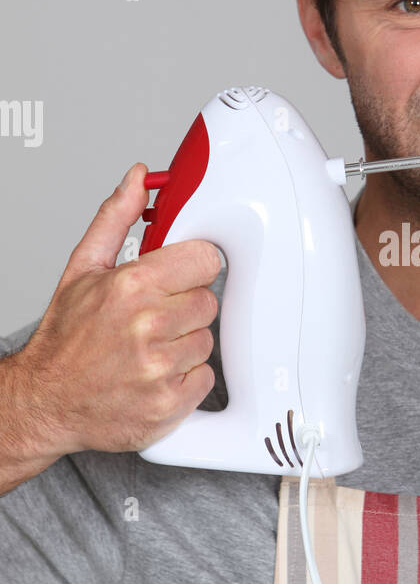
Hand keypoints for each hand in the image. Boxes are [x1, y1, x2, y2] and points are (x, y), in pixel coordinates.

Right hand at [15, 163, 221, 458]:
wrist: (46, 400)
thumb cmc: (66, 339)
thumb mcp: (84, 269)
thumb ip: (116, 219)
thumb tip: (137, 180)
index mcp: (132, 287)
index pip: (205, 259)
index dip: (193, 266)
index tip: (179, 275)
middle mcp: (148, 327)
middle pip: (209, 300)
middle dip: (185, 306)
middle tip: (154, 316)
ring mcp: (160, 369)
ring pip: (208, 339)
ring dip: (184, 343)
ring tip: (150, 346)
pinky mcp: (169, 404)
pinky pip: (205, 378)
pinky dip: (185, 377)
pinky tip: (155, 372)